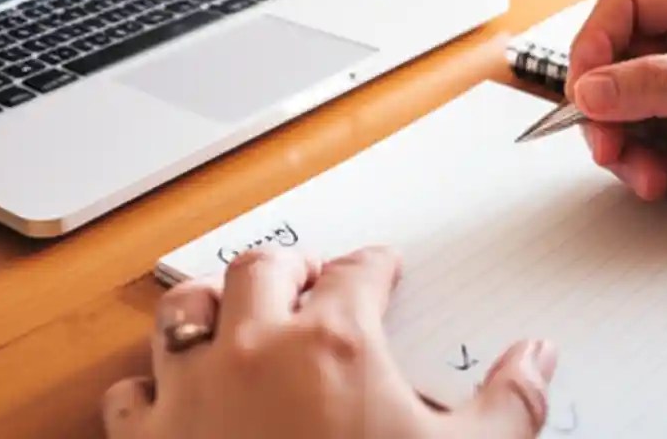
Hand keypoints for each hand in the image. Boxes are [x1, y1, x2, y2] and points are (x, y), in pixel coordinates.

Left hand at [103, 247, 558, 438]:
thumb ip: (510, 404)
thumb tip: (536, 359)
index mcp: (336, 346)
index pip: (358, 272)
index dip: (375, 263)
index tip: (381, 267)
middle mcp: (254, 353)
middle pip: (262, 269)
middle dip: (291, 265)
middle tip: (311, 276)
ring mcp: (192, 395)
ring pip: (183, 312)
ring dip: (209, 303)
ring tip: (232, 308)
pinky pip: (130, 395)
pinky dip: (149, 387)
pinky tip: (170, 395)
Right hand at [565, 0, 666, 213]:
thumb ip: (656, 86)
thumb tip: (589, 90)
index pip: (618, 10)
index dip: (592, 47)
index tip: (586, 91)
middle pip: (604, 68)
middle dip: (604, 117)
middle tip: (611, 151)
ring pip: (612, 116)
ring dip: (626, 153)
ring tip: (657, 176)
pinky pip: (636, 150)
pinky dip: (650, 170)